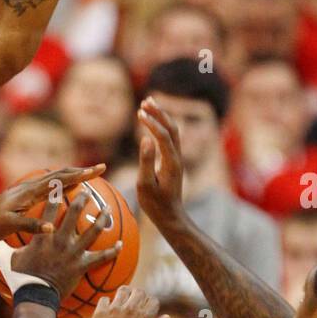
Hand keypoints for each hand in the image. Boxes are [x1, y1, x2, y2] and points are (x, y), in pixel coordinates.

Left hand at [0, 164, 104, 242]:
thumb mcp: (9, 226)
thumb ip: (29, 226)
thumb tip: (50, 228)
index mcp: (29, 192)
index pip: (60, 180)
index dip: (80, 175)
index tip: (96, 171)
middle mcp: (30, 187)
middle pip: (61, 174)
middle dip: (82, 171)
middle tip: (100, 168)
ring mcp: (28, 189)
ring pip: (56, 178)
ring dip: (73, 175)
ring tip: (90, 174)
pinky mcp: (26, 195)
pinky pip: (50, 185)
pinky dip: (63, 182)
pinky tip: (69, 187)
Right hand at [10, 188, 119, 298]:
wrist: (34, 294)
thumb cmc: (19, 277)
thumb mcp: (5, 259)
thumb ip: (0, 247)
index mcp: (43, 235)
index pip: (51, 208)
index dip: (56, 193)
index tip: (63, 182)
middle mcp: (60, 239)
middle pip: (75, 214)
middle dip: (82, 200)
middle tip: (88, 191)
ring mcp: (73, 252)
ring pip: (92, 231)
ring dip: (101, 219)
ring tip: (107, 209)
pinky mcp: (82, 266)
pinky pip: (101, 257)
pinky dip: (112, 250)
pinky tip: (121, 243)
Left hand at [84, 285, 167, 317]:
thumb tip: (166, 316)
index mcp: (145, 317)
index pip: (153, 300)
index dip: (152, 306)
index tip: (147, 313)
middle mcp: (130, 309)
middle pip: (139, 291)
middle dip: (140, 297)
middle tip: (136, 306)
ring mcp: (114, 309)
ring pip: (123, 290)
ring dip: (125, 295)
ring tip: (123, 304)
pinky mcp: (100, 313)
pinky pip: (104, 299)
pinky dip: (107, 303)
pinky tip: (108, 312)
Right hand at [136, 96, 184, 227]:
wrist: (170, 216)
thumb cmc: (155, 204)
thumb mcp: (146, 185)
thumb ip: (146, 161)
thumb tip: (145, 139)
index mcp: (171, 162)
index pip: (162, 135)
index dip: (151, 123)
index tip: (138, 113)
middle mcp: (177, 158)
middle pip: (171, 128)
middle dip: (159, 113)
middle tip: (146, 100)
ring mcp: (177, 159)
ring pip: (172, 131)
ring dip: (162, 117)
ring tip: (149, 105)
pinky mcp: (173, 162)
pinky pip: (169, 138)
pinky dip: (162, 126)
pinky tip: (153, 123)